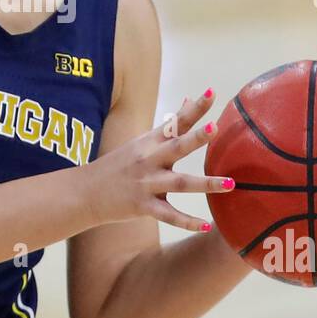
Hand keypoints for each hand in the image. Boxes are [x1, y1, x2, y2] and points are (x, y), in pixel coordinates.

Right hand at [78, 87, 234, 231]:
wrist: (85, 192)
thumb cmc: (118, 165)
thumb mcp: (141, 142)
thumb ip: (169, 126)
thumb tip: (189, 100)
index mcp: (149, 142)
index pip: (175, 122)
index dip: (194, 108)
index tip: (211, 92)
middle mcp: (148, 160)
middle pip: (176, 147)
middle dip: (196, 138)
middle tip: (215, 127)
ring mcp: (146, 184)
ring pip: (180, 183)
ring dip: (206, 183)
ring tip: (231, 183)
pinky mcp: (143, 206)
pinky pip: (169, 215)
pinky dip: (187, 221)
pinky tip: (206, 225)